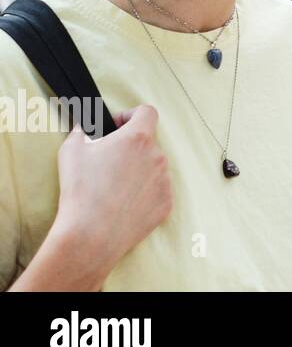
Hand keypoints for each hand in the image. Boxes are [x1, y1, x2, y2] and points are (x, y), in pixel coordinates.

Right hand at [42, 106, 173, 288]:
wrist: (91, 234)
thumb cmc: (80, 190)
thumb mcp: (71, 150)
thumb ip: (81, 130)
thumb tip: (85, 126)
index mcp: (138, 138)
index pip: (146, 112)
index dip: (130, 115)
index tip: (116, 128)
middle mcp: (158, 156)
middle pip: (147, 143)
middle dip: (129, 149)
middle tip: (107, 164)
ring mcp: (165, 180)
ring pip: (153, 167)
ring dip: (137, 171)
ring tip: (113, 188)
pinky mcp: (166, 202)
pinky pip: (156, 191)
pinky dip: (143, 193)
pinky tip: (122, 204)